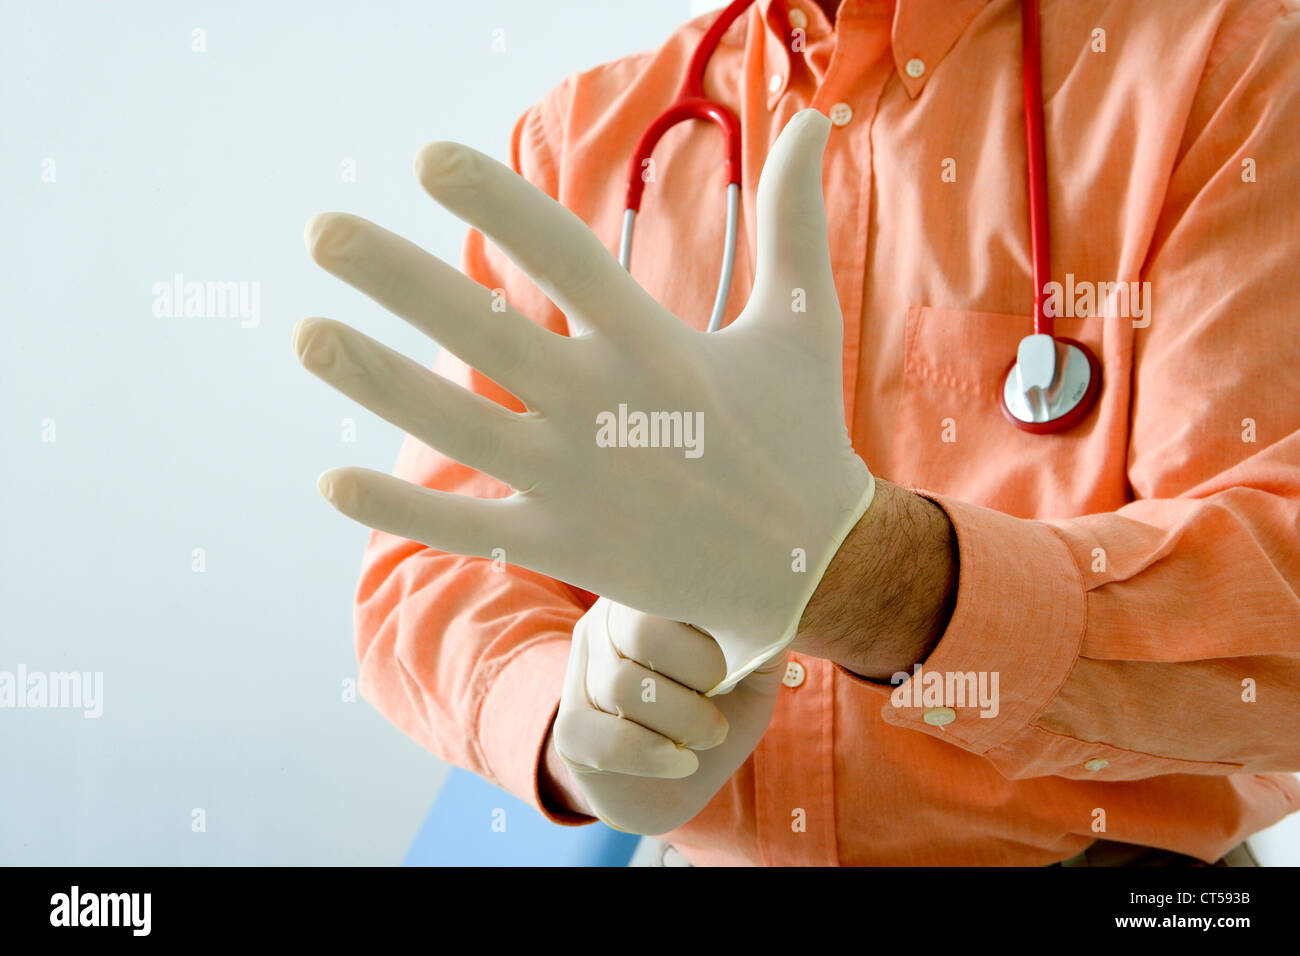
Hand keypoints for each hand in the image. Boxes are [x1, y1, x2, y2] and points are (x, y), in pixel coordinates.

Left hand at [294, 108, 873, 690]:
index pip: (568, 259)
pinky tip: (329, 478)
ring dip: (377, 382)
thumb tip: (816, 120)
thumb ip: (797, 221)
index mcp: (662, 349)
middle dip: (399, 281)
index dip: (498, 203)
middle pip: (488, 338)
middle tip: (321, 232)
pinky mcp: (567, 547)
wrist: (809, 568)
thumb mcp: (806, 322)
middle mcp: (612, 413)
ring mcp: (582, 487)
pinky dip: (399, 508)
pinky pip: (468, 528)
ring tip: (304, 334)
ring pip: (459, 430)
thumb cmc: (800, 434)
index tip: (425, 158)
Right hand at [550, 598, 782, 834]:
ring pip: (625, 687)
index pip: (670, 587)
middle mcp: (602, 626)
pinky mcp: (568, 731)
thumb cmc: (715, 715)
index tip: (728, 663)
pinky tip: (681, 761)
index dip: (709, 629)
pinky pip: (610, 740)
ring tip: (707, 736)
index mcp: (644, 599)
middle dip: (701, 675)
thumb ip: (761, 636)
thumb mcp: (751, 673)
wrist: (674, 788)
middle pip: (643, 632)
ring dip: (685, 722)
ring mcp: (579, 676)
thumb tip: (774, 606)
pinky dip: (656, 755)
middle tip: (719, 700)